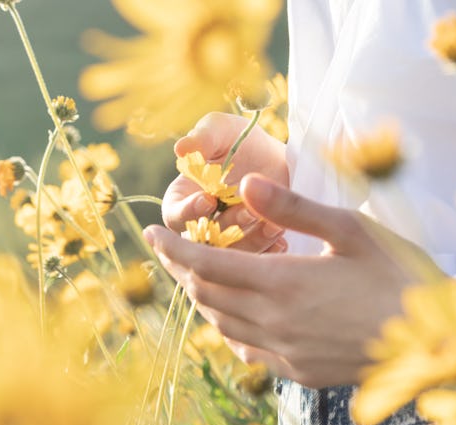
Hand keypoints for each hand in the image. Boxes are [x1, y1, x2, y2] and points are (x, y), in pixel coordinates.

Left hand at [146, 174, 442, 387]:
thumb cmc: (398, 276)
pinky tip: (235, 316)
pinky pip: (246, 350)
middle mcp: (274, 321)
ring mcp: (284, 352)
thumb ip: (294, 208)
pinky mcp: (298, 372)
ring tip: (197, 276)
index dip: (172, 248)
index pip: (206, 265)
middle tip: (170, 250)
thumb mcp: (351, 229)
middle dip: (181, 271)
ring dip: (203, 300)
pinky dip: (229, 328)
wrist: (435, 344)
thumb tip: (245, 184)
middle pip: (206, 296)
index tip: (151, 232)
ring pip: (221, 325)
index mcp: (283, 282)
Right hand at [162, 113, 289, 253]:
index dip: (188, 212)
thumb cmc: (238, 140)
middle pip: (204, 242)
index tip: (209, 199)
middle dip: (229, 227)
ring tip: (274, 224)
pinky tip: (281, 240)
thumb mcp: (221, 130)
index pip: (174, 216)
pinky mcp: (251, 250)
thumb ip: (202, 138)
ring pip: (232, 255)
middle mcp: (199, 226)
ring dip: (252, 242)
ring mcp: (225, 242)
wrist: (275, 155)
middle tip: (251, 211)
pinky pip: (257, 263)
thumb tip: (181, 148)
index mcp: (181, 200)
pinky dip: (269, 253)